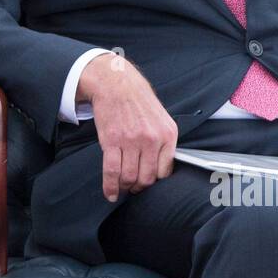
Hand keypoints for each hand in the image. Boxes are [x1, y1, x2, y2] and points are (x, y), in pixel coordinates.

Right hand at [78, 53, 178, 202]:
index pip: (165, 171)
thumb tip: (161, 168)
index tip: (146, 183)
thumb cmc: (138, 100)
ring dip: (124, 187)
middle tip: (133, 187)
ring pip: (129, 177)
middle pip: (147, 178)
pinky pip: (112, 171)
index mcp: (168, 134)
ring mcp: (131, 141)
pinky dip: (110, 187)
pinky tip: (110, 193)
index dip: (154, 181)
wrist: (116, 84)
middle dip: (139, 187)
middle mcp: (152, 139)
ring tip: (121, 187)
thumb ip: (164, 141)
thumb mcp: (161, 118)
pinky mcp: (112, 141)